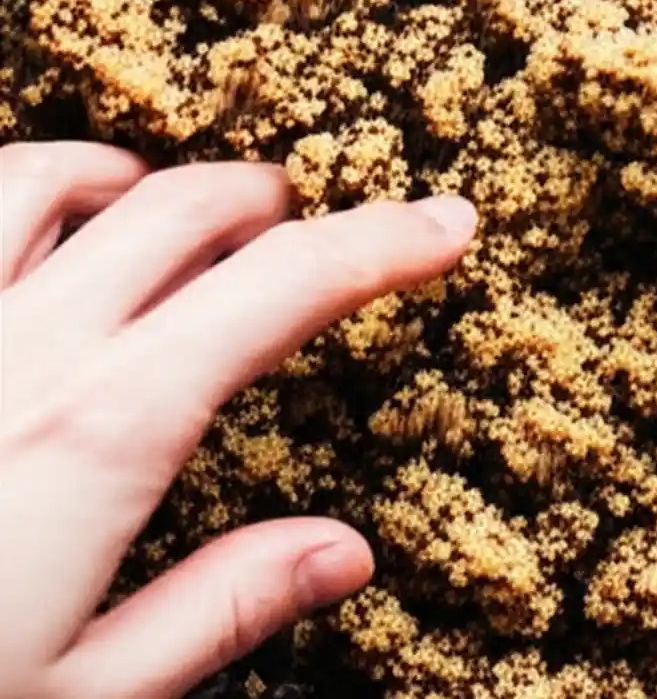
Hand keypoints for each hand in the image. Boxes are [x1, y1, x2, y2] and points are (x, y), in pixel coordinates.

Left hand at [0, 141, 476, 697]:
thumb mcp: (84, 694)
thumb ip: (222, 607)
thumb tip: (344, 553)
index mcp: (100, 434)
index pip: (283, 291)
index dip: (384, 244)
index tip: (445, 225)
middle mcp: (19, 346)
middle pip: (183, 210)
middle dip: (269, 203)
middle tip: (312, 225)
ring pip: (51, 178)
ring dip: (138, 180)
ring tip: (171, 204)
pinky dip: (13, 192)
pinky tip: (26, 226)